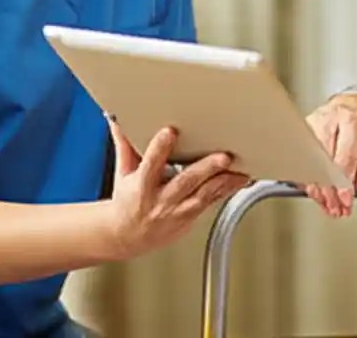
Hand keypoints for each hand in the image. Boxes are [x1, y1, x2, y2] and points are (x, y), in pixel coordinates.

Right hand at [103, 118, 249, 259]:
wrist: (126, 237)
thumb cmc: (127, 201)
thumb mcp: (122, 173)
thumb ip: (125, 145)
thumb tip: (117, 120)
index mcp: (141, 187)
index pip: (150, 164)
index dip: (159, 148)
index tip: (170, 132)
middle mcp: (160, 200)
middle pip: (185, 182)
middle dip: (205, 169)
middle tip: (223, 157)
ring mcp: (177, 211)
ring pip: (203, 196)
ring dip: (223, 183)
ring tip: (239, 172)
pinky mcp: (190, 217)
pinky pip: (211, 203)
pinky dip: (226, 191)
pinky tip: (239, 181)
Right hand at [303, 93, 356, 217]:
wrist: (353, 102)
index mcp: (351, 122)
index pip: (343, 158)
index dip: (343, 184)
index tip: (346, 200)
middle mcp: (329, 121)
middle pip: (324, 164)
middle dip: (330, 192)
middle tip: (337, 209)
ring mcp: (312, 125)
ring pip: (310, 164)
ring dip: (319, 190)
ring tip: (328, 206)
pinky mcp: (303, 130)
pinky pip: (303, 161)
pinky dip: (310, 180)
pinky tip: (317, 193)